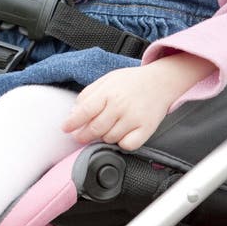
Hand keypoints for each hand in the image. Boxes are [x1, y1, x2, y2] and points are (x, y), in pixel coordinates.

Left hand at [62, 53, 215, 150]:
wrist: (161, 81)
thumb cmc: (132, 81)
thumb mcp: (107, 80)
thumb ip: (89, 94)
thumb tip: (74, 112)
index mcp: (108, 92)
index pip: (84, 111)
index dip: (72, 122)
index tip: (65, 128)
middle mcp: (120, 106)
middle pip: (94, 129)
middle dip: (83, 135)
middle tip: (80, 136)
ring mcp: (134, 118)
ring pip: (109, 139)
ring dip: (104, 137)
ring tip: (108, 127)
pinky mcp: (146, 129)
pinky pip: (127, 145)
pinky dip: (121, 143)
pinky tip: (122, 133)